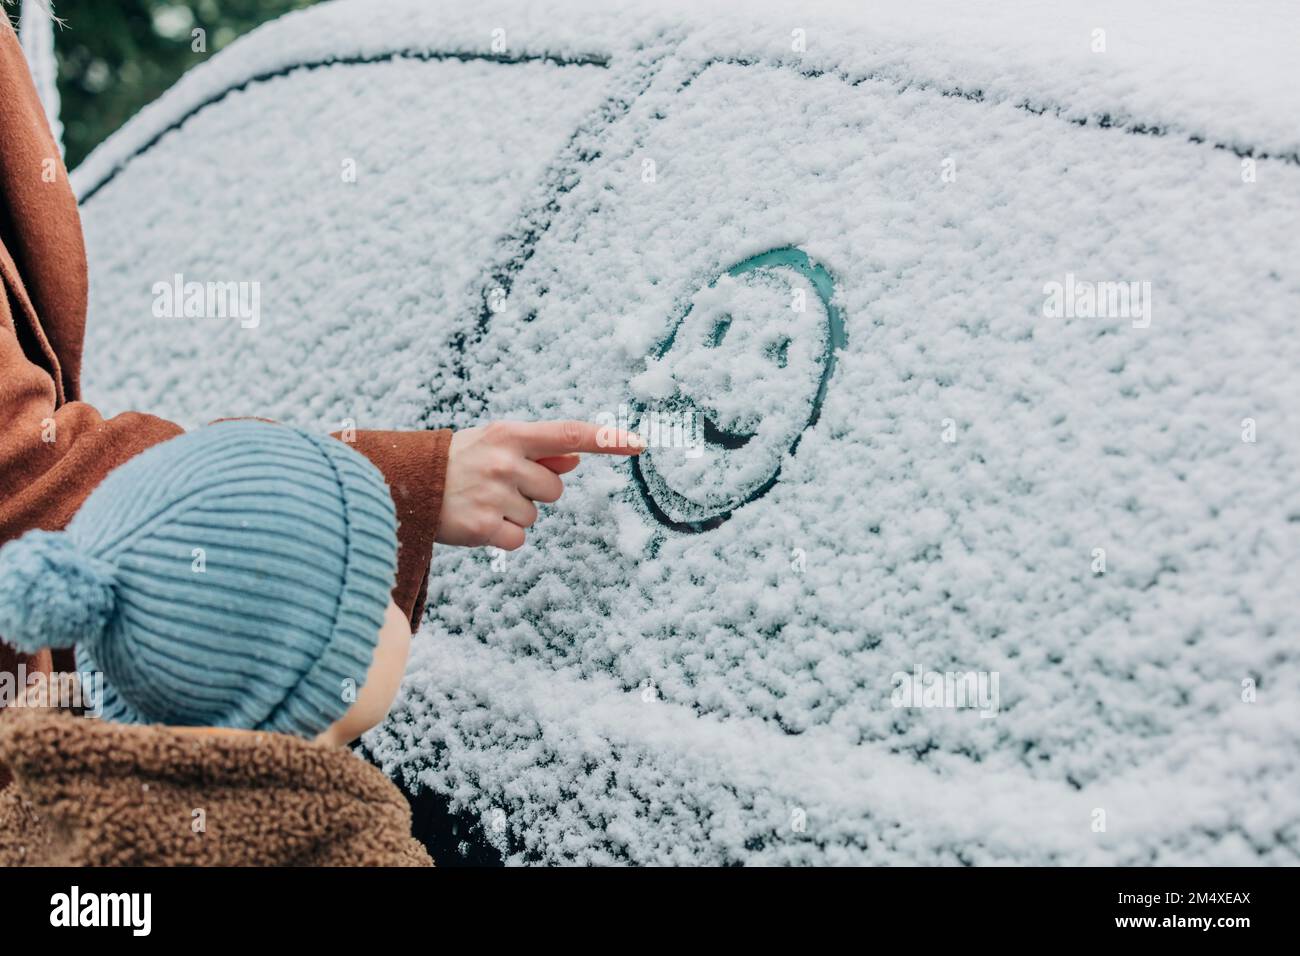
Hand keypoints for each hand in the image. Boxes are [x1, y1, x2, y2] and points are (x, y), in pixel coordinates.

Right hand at [437, 420, 643, 549]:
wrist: (404, 485)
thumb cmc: (458, 462)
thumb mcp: (494, 444)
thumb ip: (538, 450)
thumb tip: (577, 459)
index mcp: (512, 434)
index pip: (570, 433)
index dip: (607, 439)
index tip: (639, 444)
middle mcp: (506, 460)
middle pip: (554, 488)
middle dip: (533, 491)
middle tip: (496, 486)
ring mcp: (495, 494)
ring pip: (535, 514)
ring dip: (514, 513)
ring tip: (481, 501)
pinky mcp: (485, 526)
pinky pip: (519, 538)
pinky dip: (502, 536)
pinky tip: (478, 521)